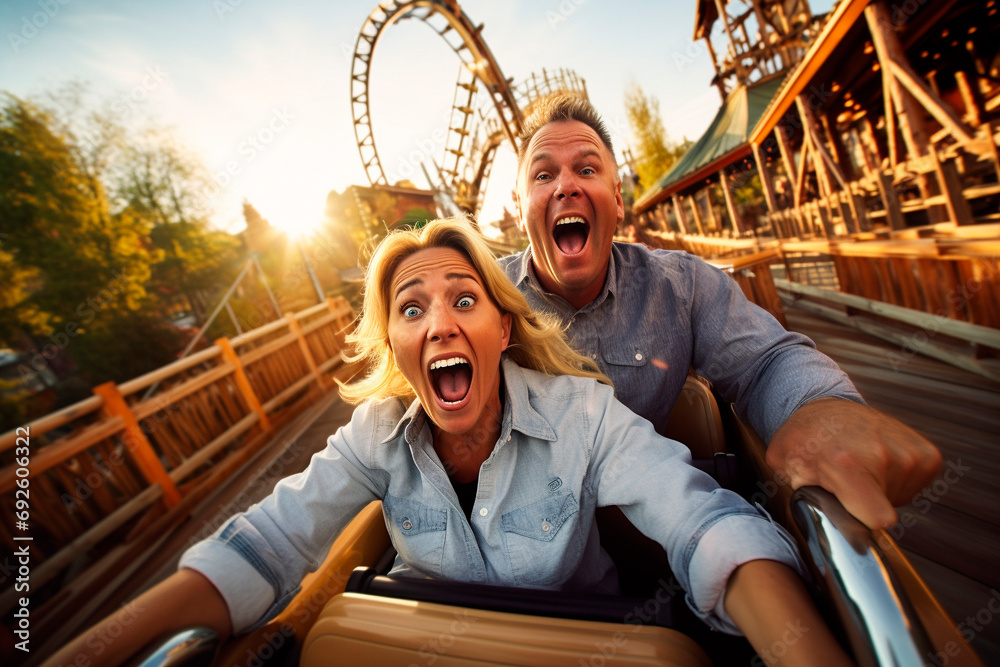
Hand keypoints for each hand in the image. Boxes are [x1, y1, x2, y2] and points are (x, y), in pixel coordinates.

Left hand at [766, 398, 941, 528]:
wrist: (827, 407)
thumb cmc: (804, 439)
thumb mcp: (784, 466)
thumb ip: (800, 500)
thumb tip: (822, 532)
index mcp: (847, 464)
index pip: (877, 519)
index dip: (861, 525)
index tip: (848, 514)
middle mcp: (884, 456)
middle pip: (884, 513)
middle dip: (864, 506)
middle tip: (845, 482)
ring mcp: (910, 454)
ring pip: (899, 500)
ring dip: (880, 492)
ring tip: (860, 469)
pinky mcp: (928, 454)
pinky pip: (915, 486)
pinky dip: (898, 480)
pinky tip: (878, 463)